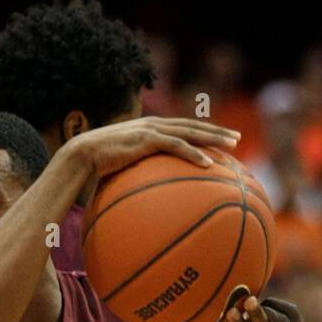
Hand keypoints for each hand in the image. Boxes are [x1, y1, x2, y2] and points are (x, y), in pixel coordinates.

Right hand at [66, 116, 239, 177]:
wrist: (83, 155)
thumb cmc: (100, 166)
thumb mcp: (125, 167)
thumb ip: (141, 174)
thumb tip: (149, 196)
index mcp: (151, 129)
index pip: (184, 128)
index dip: (205, 132)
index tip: (224, 138)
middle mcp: (155, 125)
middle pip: (193, 126)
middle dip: (217, 131)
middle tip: (238, 138)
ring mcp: (151, 131)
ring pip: (190, 132)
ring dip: (213, 139)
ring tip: (233, 146)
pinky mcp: (146, 140)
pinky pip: (176, 146)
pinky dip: (193, 154)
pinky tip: (209, 164)